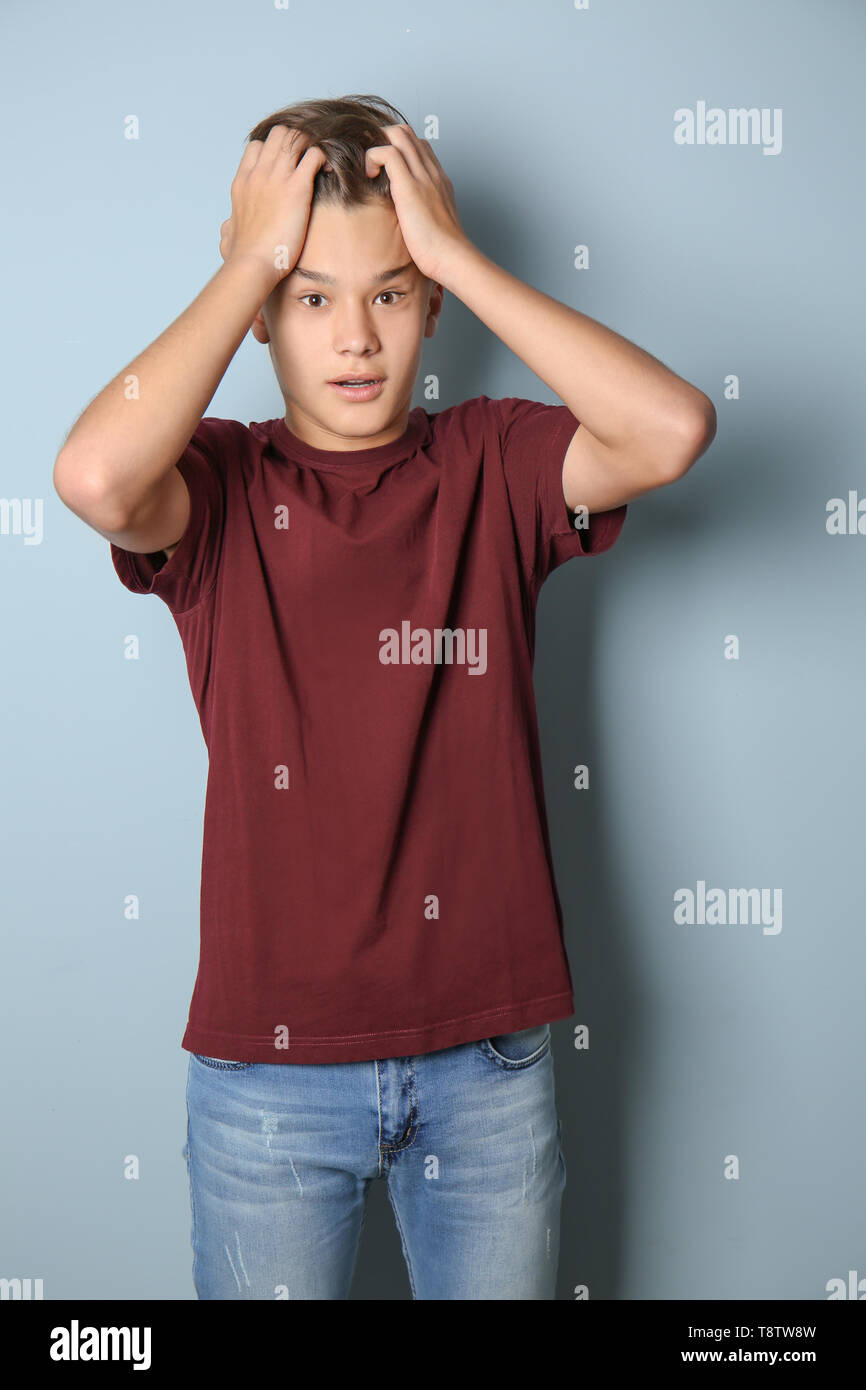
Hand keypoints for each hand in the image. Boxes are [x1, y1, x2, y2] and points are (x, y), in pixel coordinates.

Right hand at [219, 126, 328, 283]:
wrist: (252, 263)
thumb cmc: (241, 256)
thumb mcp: (228, 235)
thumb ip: (228, 227)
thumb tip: (226, 228)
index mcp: (243, 181)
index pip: (258, 146)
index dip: (275, 149)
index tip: (288, 165)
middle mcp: (258, 173)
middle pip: (279, 134)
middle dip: (297, 141)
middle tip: (309, 160)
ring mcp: (276, 177)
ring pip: (297, 137)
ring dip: (312, 146)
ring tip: (321, 164)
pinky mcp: (297, 188)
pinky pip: (314, 155)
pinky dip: (324, 158)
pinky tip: (328, 172)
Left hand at [364, 124, 470, 281]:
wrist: (452, 258)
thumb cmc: (441, 252)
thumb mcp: (432, 227)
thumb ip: (421, 215)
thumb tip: (407, 223)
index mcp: (438, 181)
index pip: (418, 146)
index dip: (397, 149)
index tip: (383, 169)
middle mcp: (432, 172)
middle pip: (407, 133)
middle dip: (383, 140)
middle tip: (371, 164)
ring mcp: (422, 176)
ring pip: (398, 134)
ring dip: (377, 144)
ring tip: (370, 169)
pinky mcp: (410, 186)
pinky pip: (387, 152)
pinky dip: (373, 156)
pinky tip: (370, 176)